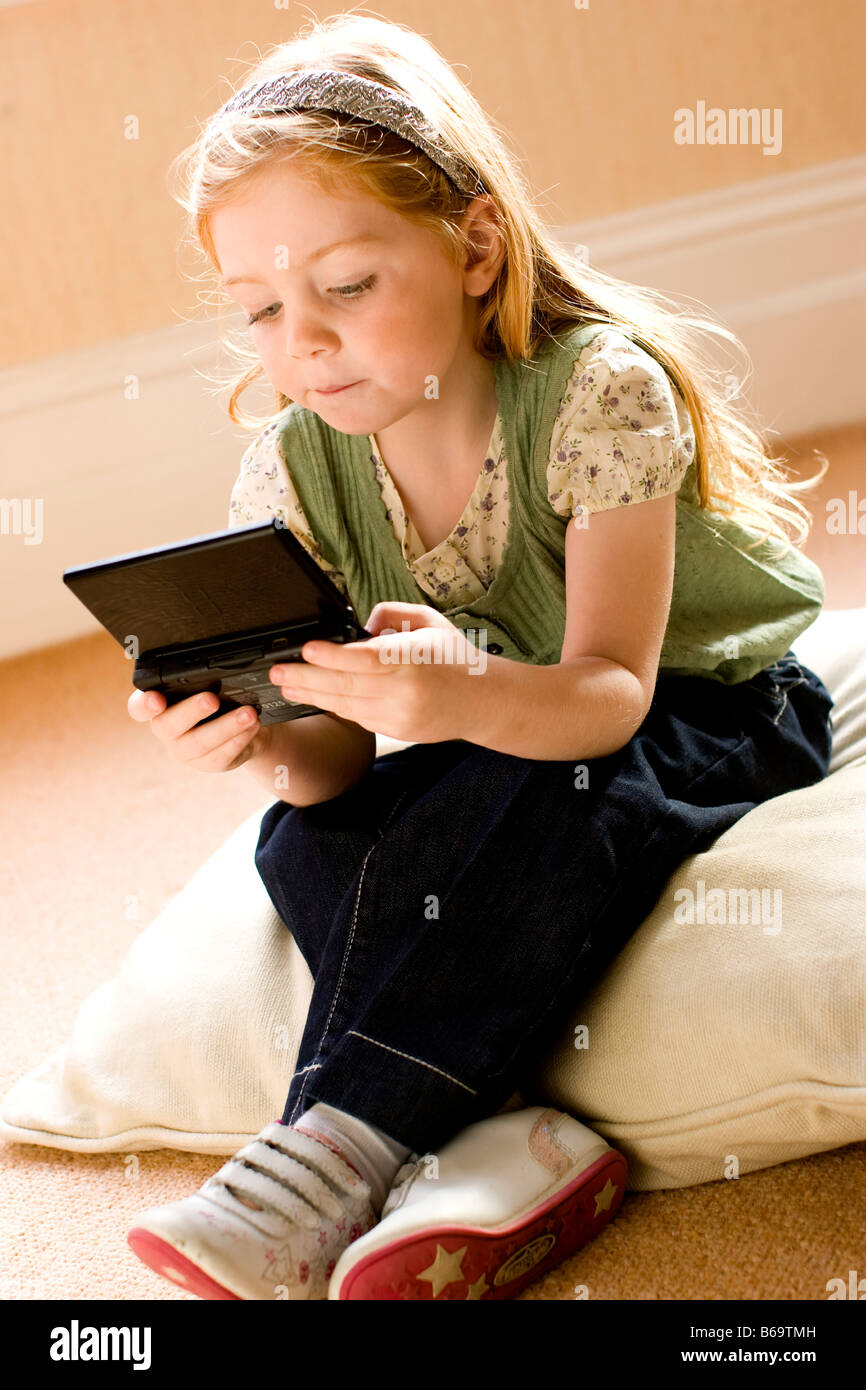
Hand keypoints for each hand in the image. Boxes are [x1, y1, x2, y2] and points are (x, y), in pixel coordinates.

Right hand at [128, 686, 271, 772]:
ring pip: (199, 743)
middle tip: (211, 699)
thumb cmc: (219, 697)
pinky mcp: (206, 763)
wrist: (242, 725)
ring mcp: (183, 750)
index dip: (144, 705)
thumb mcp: (210, 683)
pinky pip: (219, 756)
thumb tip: (222, 667)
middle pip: (167, 725)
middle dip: (191, 711)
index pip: (138, 707)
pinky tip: (252, 727)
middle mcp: (165, 729)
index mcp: (158, 705)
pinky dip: (238, 740)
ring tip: (248, 713)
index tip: (156, 699)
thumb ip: (204, 678)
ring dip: (226, 726)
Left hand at [268, 601, 491, 743]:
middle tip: (277, 672)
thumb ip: (389, 614)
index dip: (332, 656)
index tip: (306, 649)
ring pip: (346, 706)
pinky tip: (316, 697)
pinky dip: (335, 706)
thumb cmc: (454, 657)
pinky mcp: (396, 731)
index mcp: (413, 658)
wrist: (483, 702)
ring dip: (312, 696)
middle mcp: (404, 691)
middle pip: (346, 685)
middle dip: (306, 678)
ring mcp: (399, 715)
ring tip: (286, 687)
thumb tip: (357, 625)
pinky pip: (357, 717)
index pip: (365, 658)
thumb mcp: (427, 620)